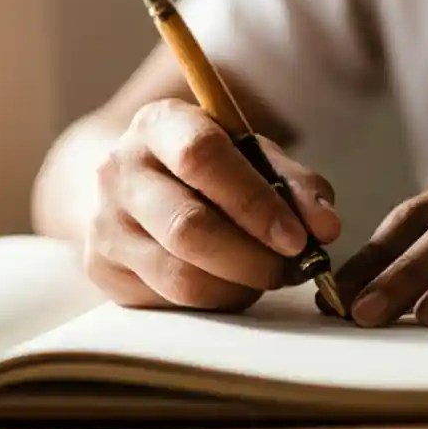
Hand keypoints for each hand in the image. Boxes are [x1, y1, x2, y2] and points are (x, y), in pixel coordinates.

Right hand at [86, 98, 340, 310]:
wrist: (134, 187)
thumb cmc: (207, 170)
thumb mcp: (251, 157)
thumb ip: (294, 184)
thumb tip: (325, 228)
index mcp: (159, 125)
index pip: (202, 157)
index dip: (255, 202)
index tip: (297, 238)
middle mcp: (120, 170)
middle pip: (189, 227)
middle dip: (252, 258)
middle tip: (289, 270)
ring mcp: (104, 223)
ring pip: (181, 278)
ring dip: (237, 288)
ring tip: (261, 277)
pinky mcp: (102, 269)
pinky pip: (168, 304)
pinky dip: (212, 303)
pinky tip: (227, 285)